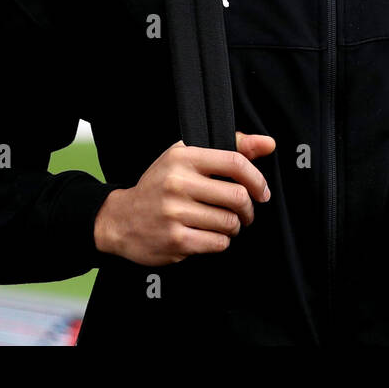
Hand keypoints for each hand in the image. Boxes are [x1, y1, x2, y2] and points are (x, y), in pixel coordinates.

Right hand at [94, 130, 274, 265]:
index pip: (235, 162)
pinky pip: (218, 243)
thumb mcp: (187, 157)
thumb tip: (268, 144)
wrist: (119, 219)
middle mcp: (178, 182)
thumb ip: (230, 147)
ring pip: (229, 222)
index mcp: (183, 157)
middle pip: (238, 197)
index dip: (257, 179)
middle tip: (244, 213)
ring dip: (234, 227)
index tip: (262, 191)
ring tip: (223, 224)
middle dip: (248, 209)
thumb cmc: (161, 185)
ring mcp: (175, 212)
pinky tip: (209, 236)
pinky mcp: (176, 239)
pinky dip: (221, 242)